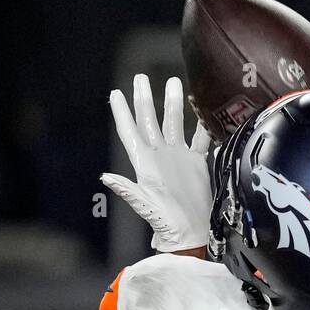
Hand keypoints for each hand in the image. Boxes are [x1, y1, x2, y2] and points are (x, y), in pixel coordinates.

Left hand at [102, 74, 211, 252]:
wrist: (190, 232)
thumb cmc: (165, 221)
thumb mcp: (144, 205)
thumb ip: (127, 189)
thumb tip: (105, 178)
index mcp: (144, 162)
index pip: (130, 132)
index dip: (122, 113)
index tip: (115, 93)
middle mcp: (160, 155)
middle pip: (150, 120)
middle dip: (145, 99)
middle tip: (141, 77)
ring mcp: (178, 157)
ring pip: (174, 123)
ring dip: (173, 103)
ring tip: (174, 80)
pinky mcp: (196, 162)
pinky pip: (198, 137)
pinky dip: (201, 123)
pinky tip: (203, 108)